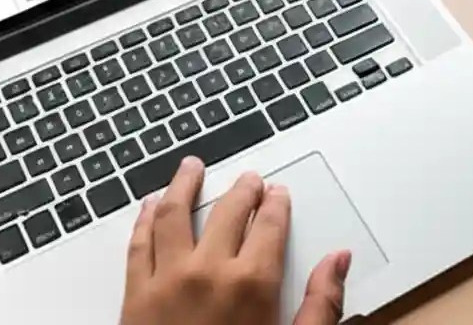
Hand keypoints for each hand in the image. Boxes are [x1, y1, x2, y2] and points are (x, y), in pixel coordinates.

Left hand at [119, 157, 351, 324]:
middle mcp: (207, 273)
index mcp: (252, 284)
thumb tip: (338, 261)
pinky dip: (146, 218)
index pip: (269, 225)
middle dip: (241, 189)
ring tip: (192, 167)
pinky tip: (151, 206)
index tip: (278, 194)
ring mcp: (166, 281)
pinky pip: (139, 244)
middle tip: (248, 178)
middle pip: (227, 211)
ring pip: (174, 213)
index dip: (276, 205)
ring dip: (185, 185)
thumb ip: (320, 304)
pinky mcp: (134, 297)